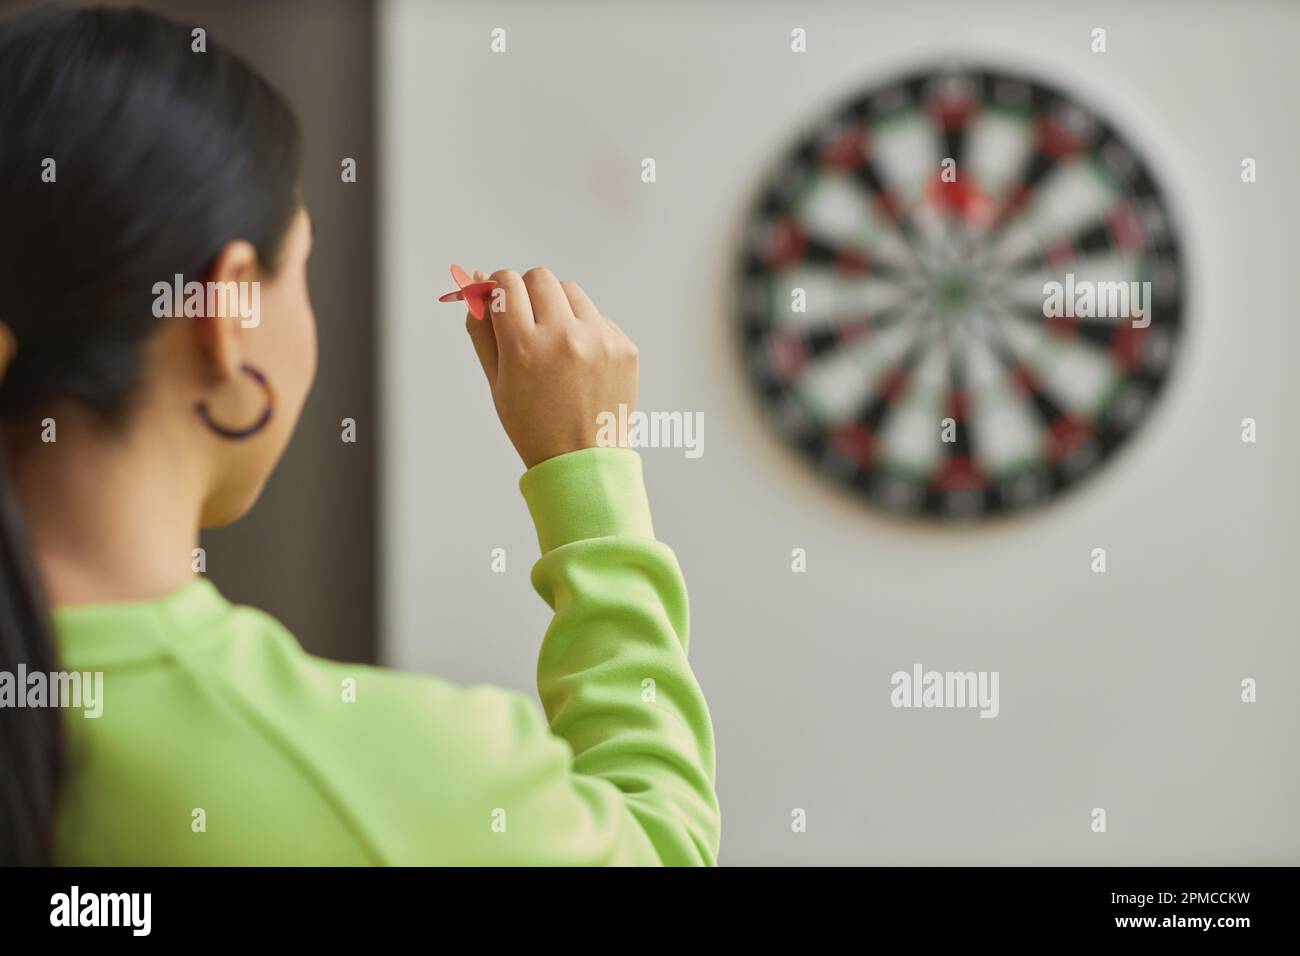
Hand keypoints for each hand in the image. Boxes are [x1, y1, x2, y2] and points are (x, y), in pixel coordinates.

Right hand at [466, 268, 637, 468]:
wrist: (583, 461)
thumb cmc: (533, 424)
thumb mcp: (497, 381)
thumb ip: (482, 330)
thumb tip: (476, 284)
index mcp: (525, 347)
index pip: (506, 283)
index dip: (497, 287)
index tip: (499, 300)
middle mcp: (564, 337)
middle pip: (540, 277)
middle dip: (527, 292)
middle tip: (526, 321)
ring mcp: (600, 340)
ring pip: (571, 291)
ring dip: (557, 307)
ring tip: (555, 344)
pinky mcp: (624, 347)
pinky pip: (597, 317)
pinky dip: (584, 330)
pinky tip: (580, 363)